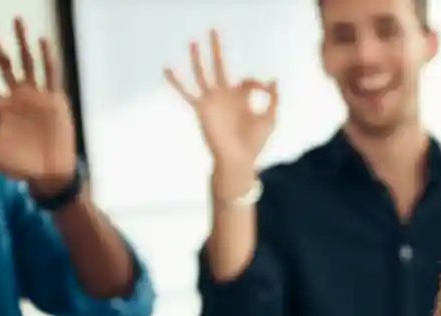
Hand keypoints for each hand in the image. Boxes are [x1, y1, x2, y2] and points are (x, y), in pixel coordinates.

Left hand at [0, 19, 77, 196]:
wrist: (48, 175)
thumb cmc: (16, 166)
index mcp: (4, 109)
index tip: (2, 124)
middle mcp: (20, 98)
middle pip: (6, 64)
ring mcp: (39, 97)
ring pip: (29, 62)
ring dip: (23, 41)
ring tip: (17, 20)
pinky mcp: (56, 101)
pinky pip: (51, 74)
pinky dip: (47, 58)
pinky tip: (42, 40)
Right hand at [166, 29, 277, 184]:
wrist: (238, 160)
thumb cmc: (255, 143)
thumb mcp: (270, 119)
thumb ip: (274, 99)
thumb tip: (273, 79)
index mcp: (241, 98)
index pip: (248, 80)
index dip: (258, 84)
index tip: (266, 92)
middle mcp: (225, 96)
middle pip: (219, 65)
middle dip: (217, 48)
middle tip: (214, 30)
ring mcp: (212, 101)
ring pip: (202, 74)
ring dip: (197, 58)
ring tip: (193, 41)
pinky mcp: (202, 109)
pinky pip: (186, 92)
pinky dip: (176, 81)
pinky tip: (166, 68)